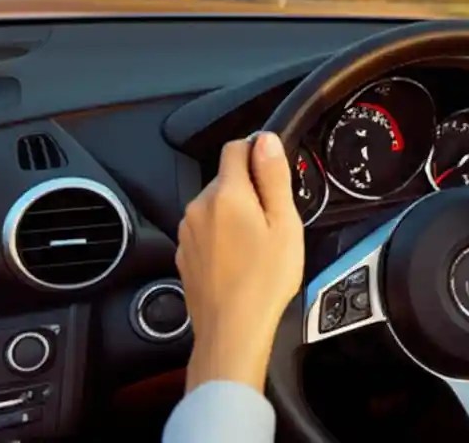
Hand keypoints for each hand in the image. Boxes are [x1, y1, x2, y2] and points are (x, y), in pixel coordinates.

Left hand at [176, 133, 304, 393]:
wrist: (232, 329)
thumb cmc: (264, 280)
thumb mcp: (285, 224)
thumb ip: (274, 176)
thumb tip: (265, 140)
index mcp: (227, 194)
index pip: (235, 148)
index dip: (258, 152)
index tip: (275, 173)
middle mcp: (199, 207)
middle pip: (226, 178)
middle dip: (250, 189)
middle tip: (274, 220)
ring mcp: (187, 231)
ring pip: (215, 205)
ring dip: (235, 213)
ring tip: (258, 244)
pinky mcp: (183, 253)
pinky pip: (206, 230)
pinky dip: (222, 235)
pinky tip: (240, 259)